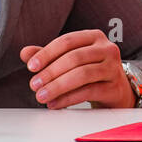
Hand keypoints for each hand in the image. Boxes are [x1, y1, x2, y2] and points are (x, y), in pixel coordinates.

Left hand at [19, 30, 133, 108]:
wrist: (117, 90)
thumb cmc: (91, 72)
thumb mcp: (70, 60)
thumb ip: (48, 55)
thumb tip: (25, 53)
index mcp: (94, 37)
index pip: (67, 41)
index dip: (47, 53)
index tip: (31, 67)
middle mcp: (107, 48)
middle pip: (74, 58)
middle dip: (50, 72)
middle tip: (34, 85)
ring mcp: (113, 68)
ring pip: (82, 75)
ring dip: (57, 86)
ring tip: (41, 96)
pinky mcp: (115, 87)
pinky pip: (89, 92)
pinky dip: (68, 98)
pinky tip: (55, 104)